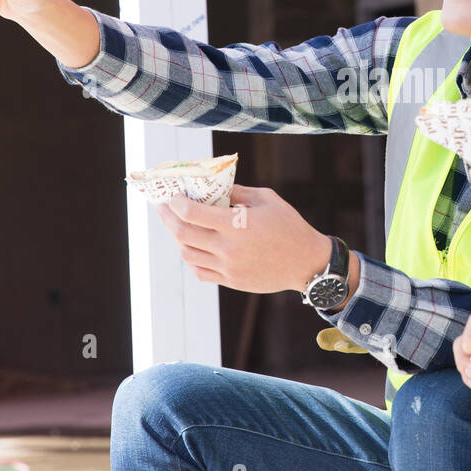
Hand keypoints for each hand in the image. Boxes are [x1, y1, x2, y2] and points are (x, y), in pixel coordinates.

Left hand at [155, 184, 332, 293]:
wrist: (307, 262)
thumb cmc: (289, 226)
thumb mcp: (266, 199)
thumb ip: (238, 192)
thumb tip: (214, 189)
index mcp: (236, 224)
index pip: (192, 213)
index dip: (176, 203)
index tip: (172, 196)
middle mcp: (227, 248)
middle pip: (183, 234)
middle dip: (168, 218)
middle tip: (163, 208)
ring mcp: (228, 267)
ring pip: (188, 254)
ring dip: (177, 239)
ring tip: (177, 227)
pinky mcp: (231, 281)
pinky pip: (200, 272)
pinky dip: (191, 259)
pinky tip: (192, 248)